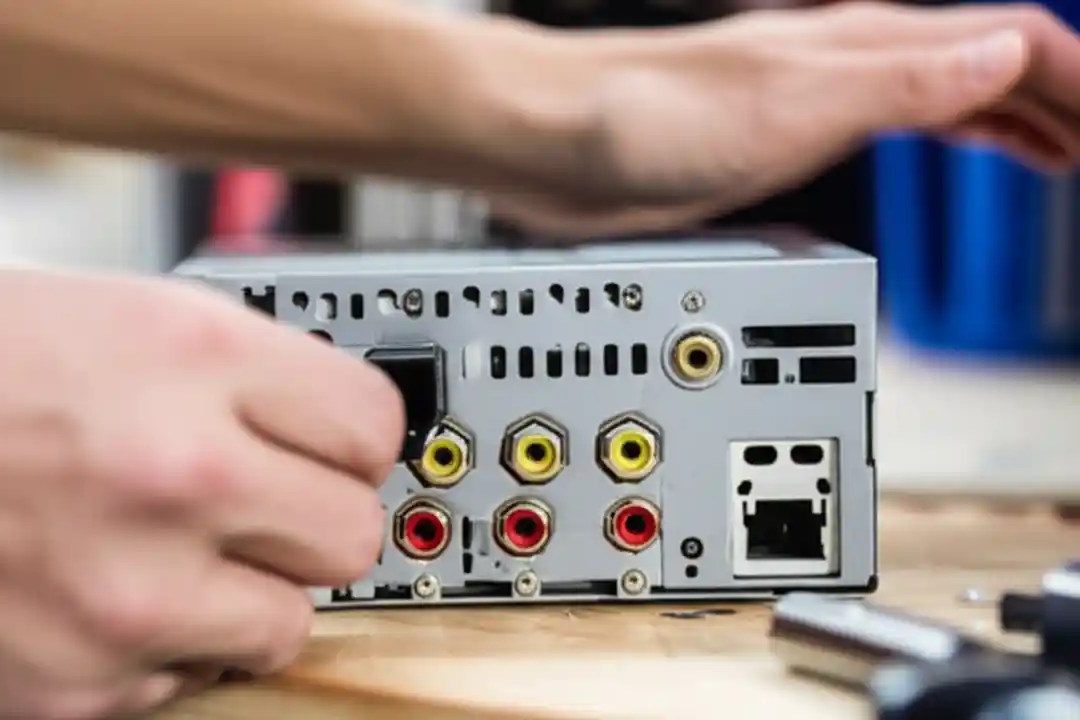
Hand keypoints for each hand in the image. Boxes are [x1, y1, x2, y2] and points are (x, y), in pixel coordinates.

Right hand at [0, 270, 401, 718]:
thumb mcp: (96, 311)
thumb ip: (224, 364)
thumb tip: (309, 410)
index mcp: (188, 355)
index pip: (373, 422)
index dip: (356, 439)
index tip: (336, 451)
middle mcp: (175, 470)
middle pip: (352, 532)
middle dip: (312, 521)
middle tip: (264, 512)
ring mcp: (130, 592)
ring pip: (291, 624)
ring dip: (249, 596)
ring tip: (177, 561)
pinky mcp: (77, 690)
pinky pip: (193, 682)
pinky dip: (165, 649)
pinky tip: (100, 597)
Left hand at [483, 2, 1079, 235]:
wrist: (552, 140)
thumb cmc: (641, 117)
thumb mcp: (787, 107)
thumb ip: (897, 83)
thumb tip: (1000, 61)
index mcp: (862, 48)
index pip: (1010, 44)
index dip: (1074, 83)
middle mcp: (850, 63)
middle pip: (992, 66)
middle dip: (1062, 102)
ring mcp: (821, 99)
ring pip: (953, 94)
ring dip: (1020, 117)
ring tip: (1066, 151)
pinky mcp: (787, 139)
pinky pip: (901, 125)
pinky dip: (956, 136)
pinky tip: (965, 151)